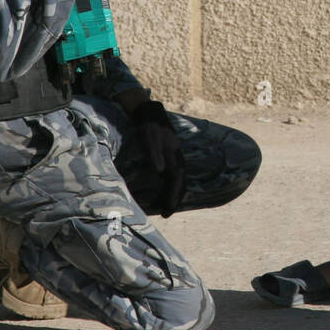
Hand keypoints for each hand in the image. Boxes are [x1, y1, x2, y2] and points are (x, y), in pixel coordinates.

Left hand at [131, 101, 185, 216]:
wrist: (152, 115)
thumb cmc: (149, 128)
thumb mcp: (150, 140)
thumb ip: (155, 155)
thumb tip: (160, 172)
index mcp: (174, 158)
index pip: (176, 182)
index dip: (172, 198)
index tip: (167, 211)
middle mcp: (178, 160)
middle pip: (180, 185)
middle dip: (174, 200)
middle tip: (166, 214)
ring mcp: (177, 159)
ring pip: (179, 182)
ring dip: (173, 195)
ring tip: (164, 208)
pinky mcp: (172, 158)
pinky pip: (175, 177)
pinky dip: (170, 187)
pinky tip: (162, 192)